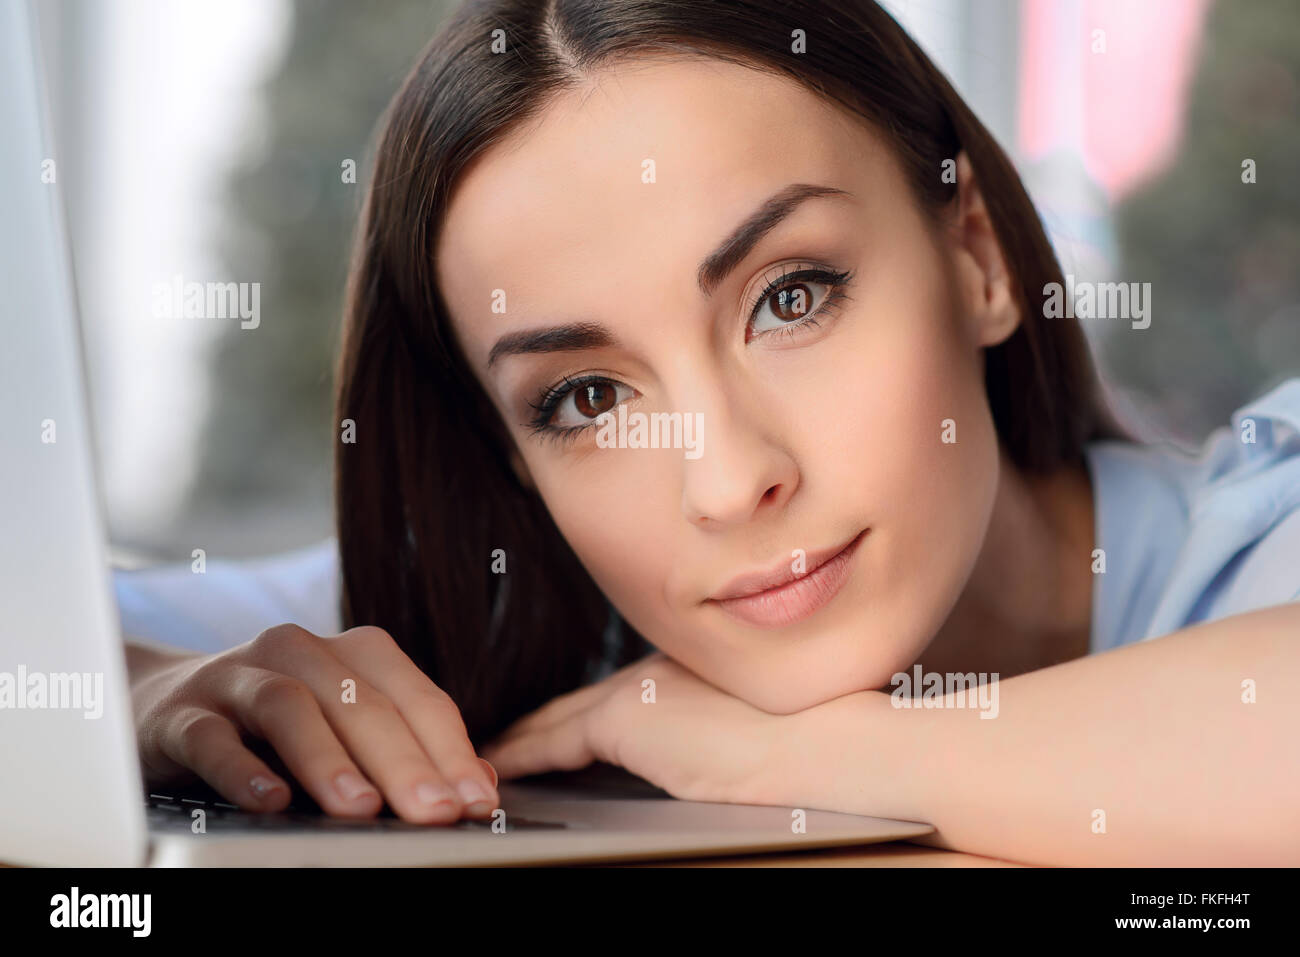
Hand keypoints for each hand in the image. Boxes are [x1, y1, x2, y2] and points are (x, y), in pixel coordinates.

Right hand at [129, 624, 499, 822]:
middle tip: (434, 813)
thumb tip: (480, 787)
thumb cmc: (276, 730)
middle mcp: (300, 651)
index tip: (478, 803)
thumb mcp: (348, 734)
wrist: (163, 706)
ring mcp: (238, 677)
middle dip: (404, 762)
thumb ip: (411, 753)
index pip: (417, 700)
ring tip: (360, 809)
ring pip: (291, 708)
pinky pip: (212, 737)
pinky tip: (271, 803)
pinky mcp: (181, 713)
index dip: (452, 751)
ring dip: (329, 760)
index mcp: (354, 653)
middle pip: (361, 703)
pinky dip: (243, 770)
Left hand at [479, 651, 787, 805]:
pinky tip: (500, 766)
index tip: (562, 723)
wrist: (820, 738)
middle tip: (505, 734)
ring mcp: (637, 690)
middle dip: (544, 719)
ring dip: (525, 738)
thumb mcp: (758, 722)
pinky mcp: (623, 720)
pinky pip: (554, 742)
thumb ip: (721, 724)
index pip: (622, 692)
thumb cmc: (812, 739)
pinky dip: (523, 755)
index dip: (588, 709)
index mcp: (688, 667)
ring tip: (493, 752)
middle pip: (583, 701)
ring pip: (561, 718)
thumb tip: (720, 749)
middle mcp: (657, 670)